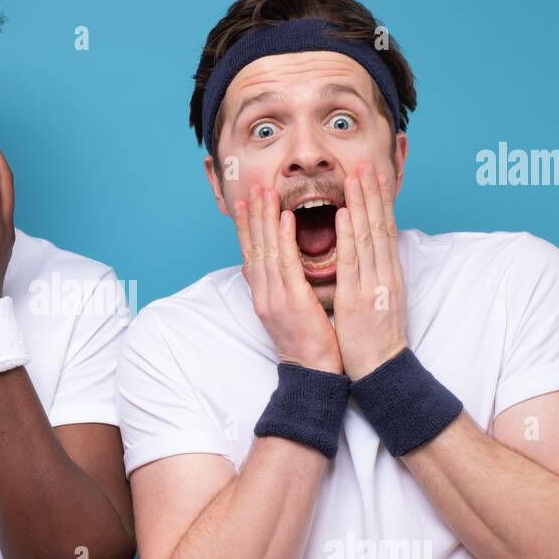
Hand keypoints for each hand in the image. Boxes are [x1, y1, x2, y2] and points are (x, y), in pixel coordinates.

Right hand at [232, 183, 342, 373]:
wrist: (313, 372)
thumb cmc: (305, 342)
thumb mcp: (283, 312)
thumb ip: (270, 288)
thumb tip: (253, 269)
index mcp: (262, 294)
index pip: (251, 253)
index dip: (247, 226)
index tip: (245, 202)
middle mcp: (263, 293)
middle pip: (254, 247)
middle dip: (253, 215)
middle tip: (252, 186)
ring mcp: (275, 297)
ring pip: (267, 250)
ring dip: (265, 218)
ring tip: (265, 192)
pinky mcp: (293, 301)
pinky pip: (286, 264)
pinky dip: (284, 239)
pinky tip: (285, 219)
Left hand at [333, 160, 407, 380]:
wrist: (382, 369)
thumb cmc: (375, 338)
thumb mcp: (379, 299)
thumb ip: (373, 275)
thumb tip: (367, 254)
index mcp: (389, 274)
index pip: (386, 228)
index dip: (380, 200)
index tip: (374, 174)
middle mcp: (385, 274)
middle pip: (381, 224)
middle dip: (373, 192)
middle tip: (366, 161)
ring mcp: (374, 284)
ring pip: (368, 235)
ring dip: (362, 203)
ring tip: (356, 175)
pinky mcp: (359, 298)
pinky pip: (353, 261)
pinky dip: (348, 235)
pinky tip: (343, 214)